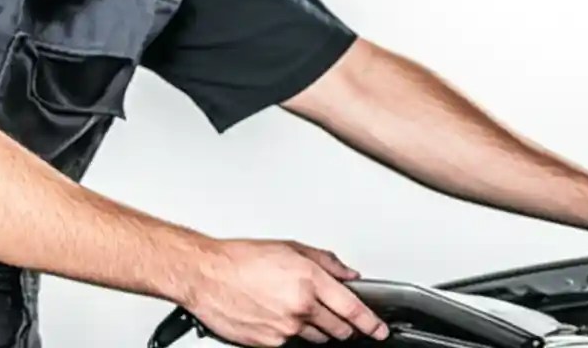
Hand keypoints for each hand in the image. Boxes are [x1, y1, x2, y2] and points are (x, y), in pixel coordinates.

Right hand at [185, 238, 389, 346]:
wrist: (207, 276)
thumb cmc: (241, 258)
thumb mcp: (290, 248)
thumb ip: (326, 262)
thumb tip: (347, 274)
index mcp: (309, 280)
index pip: (352, 308)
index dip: (371, 322)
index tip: (379, 330)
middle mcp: (300, 307)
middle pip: (338, 328)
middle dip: (343, 325)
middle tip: (336, 316)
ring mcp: (285, 329)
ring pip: (315, 337)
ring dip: (315, 328)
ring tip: (296, 308)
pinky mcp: (269, 343)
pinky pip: (289, 342)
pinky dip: (290, 332)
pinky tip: (276, 314)